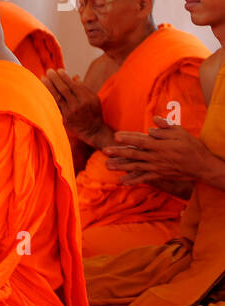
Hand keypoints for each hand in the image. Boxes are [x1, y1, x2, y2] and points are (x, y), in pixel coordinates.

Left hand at [43, 69, 105, 142]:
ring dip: (49, 87)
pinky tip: (42, 92)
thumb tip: (74, 76)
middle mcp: (77, 105)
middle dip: (55, 79)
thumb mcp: (93, 99)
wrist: (93, 130)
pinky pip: (54, 106)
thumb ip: (84, 88)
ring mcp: (69, 113)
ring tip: (43, 78)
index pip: (73, 85)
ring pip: (57, 97)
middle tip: (49, 71)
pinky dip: (48, 98)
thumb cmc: (94, 112)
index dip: (65, 77)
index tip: (59, 70)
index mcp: (86, 98)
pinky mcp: (63, 119)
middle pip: (64, 90)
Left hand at [105, 116, 220, 183]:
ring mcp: (156, 167)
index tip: (116, 136)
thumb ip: (166, 127)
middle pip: (134, 154)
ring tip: (107, 166)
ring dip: (120, 167)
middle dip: (119, 153)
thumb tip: (152, 123)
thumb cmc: (191, 146)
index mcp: (160, 145)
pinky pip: (144, 178)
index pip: (141, 141)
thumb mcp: (181, 132)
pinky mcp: (158, 175)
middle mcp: (156, 157)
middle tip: (105, 151)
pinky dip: (133, 180)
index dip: (128, 138)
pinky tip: (122, 182)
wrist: (201, 166)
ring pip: (135, 167)